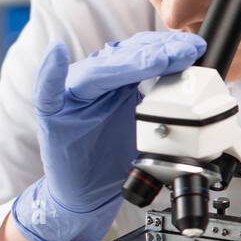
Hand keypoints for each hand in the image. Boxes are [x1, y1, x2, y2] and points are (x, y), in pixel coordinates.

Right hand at [12, 32, 205, 240]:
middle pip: (124, 58)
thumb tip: (193, 81)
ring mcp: (71, 96)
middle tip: (185, 51)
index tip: (192, 49)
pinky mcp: (52, 114)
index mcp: (114, 81)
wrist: (86, 191)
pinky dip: (49, 73)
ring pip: (97, 70)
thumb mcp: (146, 127)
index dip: (167, 51)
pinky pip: (47, 90)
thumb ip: (161, 100)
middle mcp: (92, 81)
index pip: (141, 57)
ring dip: (126, 61)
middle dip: (157, 53)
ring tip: (155, 58)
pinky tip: (56, 56)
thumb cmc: (112, 158)